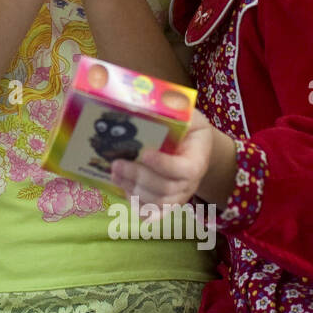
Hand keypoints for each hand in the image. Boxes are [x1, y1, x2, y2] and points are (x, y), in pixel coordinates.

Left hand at [109, 109, 232, 208]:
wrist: (195, 147)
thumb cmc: (188, 128)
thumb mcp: (188, 115)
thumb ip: (176, 109)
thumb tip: (153, 98)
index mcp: (197, 160)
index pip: (184, 170)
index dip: (164, 165)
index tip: (144, 153)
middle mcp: (190, 183)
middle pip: (166, 188)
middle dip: (139, 177)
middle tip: (116, 164)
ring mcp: (179, 196)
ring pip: (157, 202)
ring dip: (133, 189)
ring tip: (114, 173)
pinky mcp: (167, 203)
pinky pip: (154, 214)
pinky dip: (139, 207)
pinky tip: (124, 192)